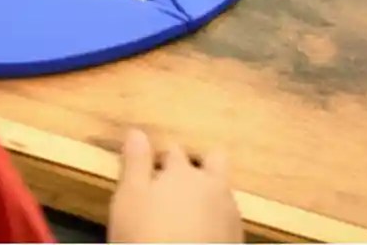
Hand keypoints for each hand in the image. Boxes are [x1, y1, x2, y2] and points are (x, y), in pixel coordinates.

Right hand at [108, 129, 242, 242]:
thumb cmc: (145, 234)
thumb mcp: (129, 197)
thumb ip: (135, 162)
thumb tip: (137, 132)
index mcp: (183, 172)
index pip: (172, 150)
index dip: (160, 156)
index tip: (149, 166)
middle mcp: (213, 186)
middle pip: (214, 161)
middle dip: (200, 163)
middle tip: (178, 181)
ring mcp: (230, 213)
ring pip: (223, 190)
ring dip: (209, 193)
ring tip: (187, 211)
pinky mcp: (237, 239)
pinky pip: (227, 218)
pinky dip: (215, 218)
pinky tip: (200, 232)